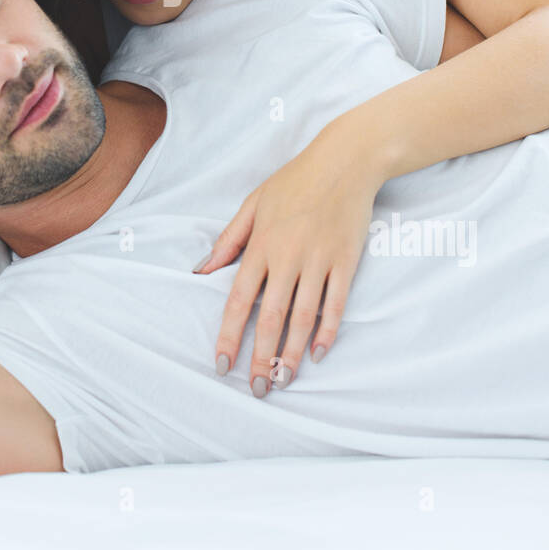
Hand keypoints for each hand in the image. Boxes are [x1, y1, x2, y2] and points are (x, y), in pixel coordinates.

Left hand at [193, 130, 381, 395]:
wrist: (345, 161)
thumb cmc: (294, 181)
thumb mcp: (253, 203)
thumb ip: (229, 239)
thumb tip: (202, 271)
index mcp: (261, 244)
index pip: (239, 299)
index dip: (228, 335)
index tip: (222, 365)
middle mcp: (288, 256)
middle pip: (270, 316)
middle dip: (260, 357)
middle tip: (256, 388)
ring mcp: (319, 260)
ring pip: (303, 316)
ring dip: (291, 352)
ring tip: (282, 380)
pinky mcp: (346, 261)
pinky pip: (336, 303)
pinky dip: (327, 330)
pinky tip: (318, 353)